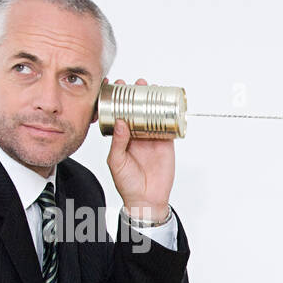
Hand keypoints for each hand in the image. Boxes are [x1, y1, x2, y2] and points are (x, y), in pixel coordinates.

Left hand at [106, 77, 174, 218]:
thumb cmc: (127, 183)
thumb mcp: (116, 162)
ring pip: (152, 114)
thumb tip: (120, 122)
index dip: (115, 99)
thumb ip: (118, 142)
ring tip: (150, 87)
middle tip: (134, 83)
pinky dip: (169, 114)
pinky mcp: (166, 143)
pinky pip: (168, 126)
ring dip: (152, 100)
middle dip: (135, 94)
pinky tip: (168, 102)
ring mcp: (151, 137)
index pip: (118, 113)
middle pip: (136, 109)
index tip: (113, 86)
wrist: (147, 199)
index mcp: (121, 137)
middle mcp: (136, 134)